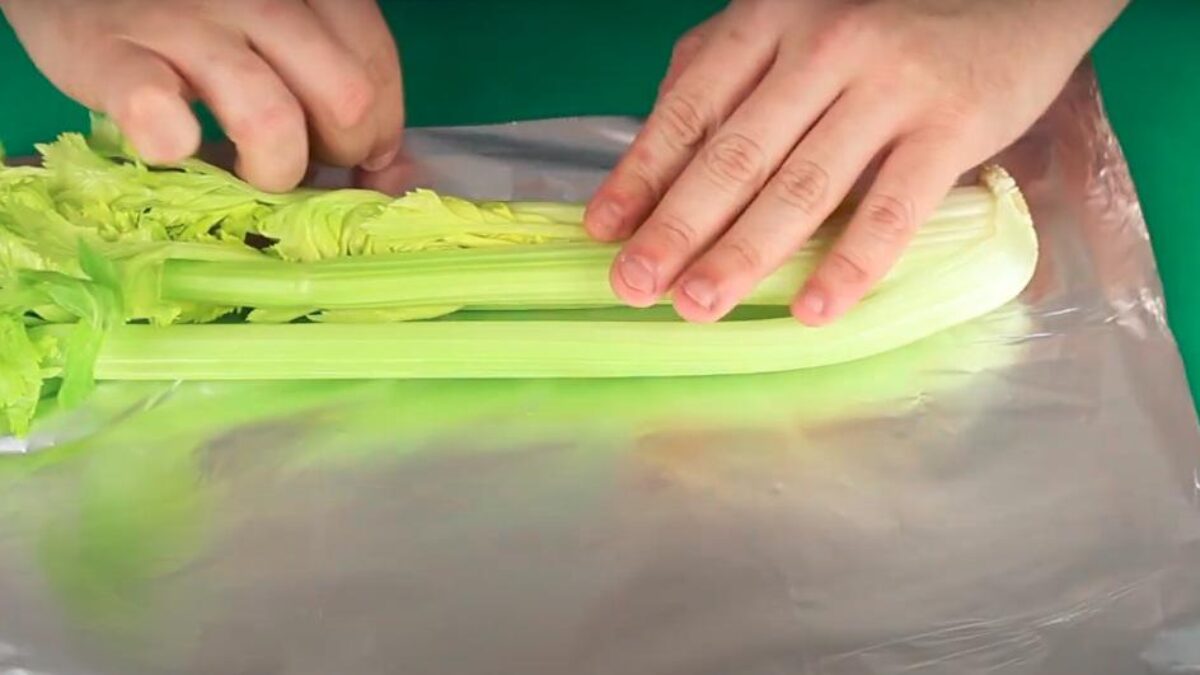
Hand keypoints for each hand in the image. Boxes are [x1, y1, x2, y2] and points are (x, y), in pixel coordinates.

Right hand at [1, 0, 404, 191]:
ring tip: (241, 170)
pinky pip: (152, 104)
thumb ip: (333, 81)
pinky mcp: (109, 53)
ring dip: (271, 170)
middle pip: (345, 101)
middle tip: (299, 165)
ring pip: (271, 119)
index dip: (378, 133)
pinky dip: (168, 139)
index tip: (353, 160)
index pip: (376, 71)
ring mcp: (184, 23)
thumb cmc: (192, 19)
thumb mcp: (274, 31)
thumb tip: (391, 173)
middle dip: (335, 156)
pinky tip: (172, 146)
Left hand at [585, 0, 1126, 323]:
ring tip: (699, 305)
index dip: (641, 175)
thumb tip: (654, 162)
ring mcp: (889, 86)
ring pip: (802, 186)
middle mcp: (822, 48)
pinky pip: (892, 208)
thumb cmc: (883, 24)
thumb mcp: (791, 28)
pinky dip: (851, 264)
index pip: (689, 109)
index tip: (603, 232)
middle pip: (736, 154)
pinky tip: (813, 309)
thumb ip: (724, 80)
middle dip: (677, 227)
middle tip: (634, 286)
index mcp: (769, 23)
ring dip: (744, 253)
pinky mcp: (951, 125)